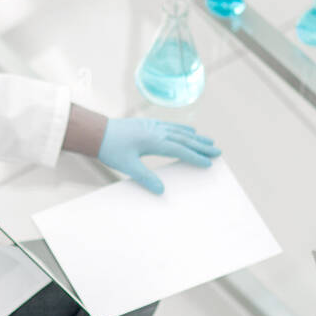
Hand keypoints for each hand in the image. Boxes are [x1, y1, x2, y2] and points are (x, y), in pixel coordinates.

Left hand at [98, 118, 220, 194]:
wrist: (97, 131)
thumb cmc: (111, 148)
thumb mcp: (127, 166)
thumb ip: (145, 178)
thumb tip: (160, 190)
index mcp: (154, 141)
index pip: (180, 150)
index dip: (195, 157)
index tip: (209, 162)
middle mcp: (157, 131)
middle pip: (185, 139)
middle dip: (202, 146)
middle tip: (217, 151)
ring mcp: (153, 126)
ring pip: (180, 131)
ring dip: (196, 137)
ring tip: (209, 141)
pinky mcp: (148, 124)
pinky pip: (171, 126)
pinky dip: (183, 129)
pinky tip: (189, 131)